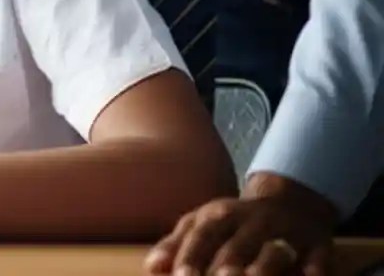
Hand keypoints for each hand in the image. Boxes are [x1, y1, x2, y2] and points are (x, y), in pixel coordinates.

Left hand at [144, 173, 337, 275]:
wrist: (290, 201)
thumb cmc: (234, 222)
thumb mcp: (203, 224)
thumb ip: (177, 244)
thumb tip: (151, 267)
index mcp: (221, 215)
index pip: (202, 234)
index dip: (191, 255)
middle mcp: (253, 221)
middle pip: (238, 242)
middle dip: (227, 263)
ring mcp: (288, 231)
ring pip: (277, 249)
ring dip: (265, 267)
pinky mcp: (318, 243)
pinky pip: (318, 257)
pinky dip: (314, 270)